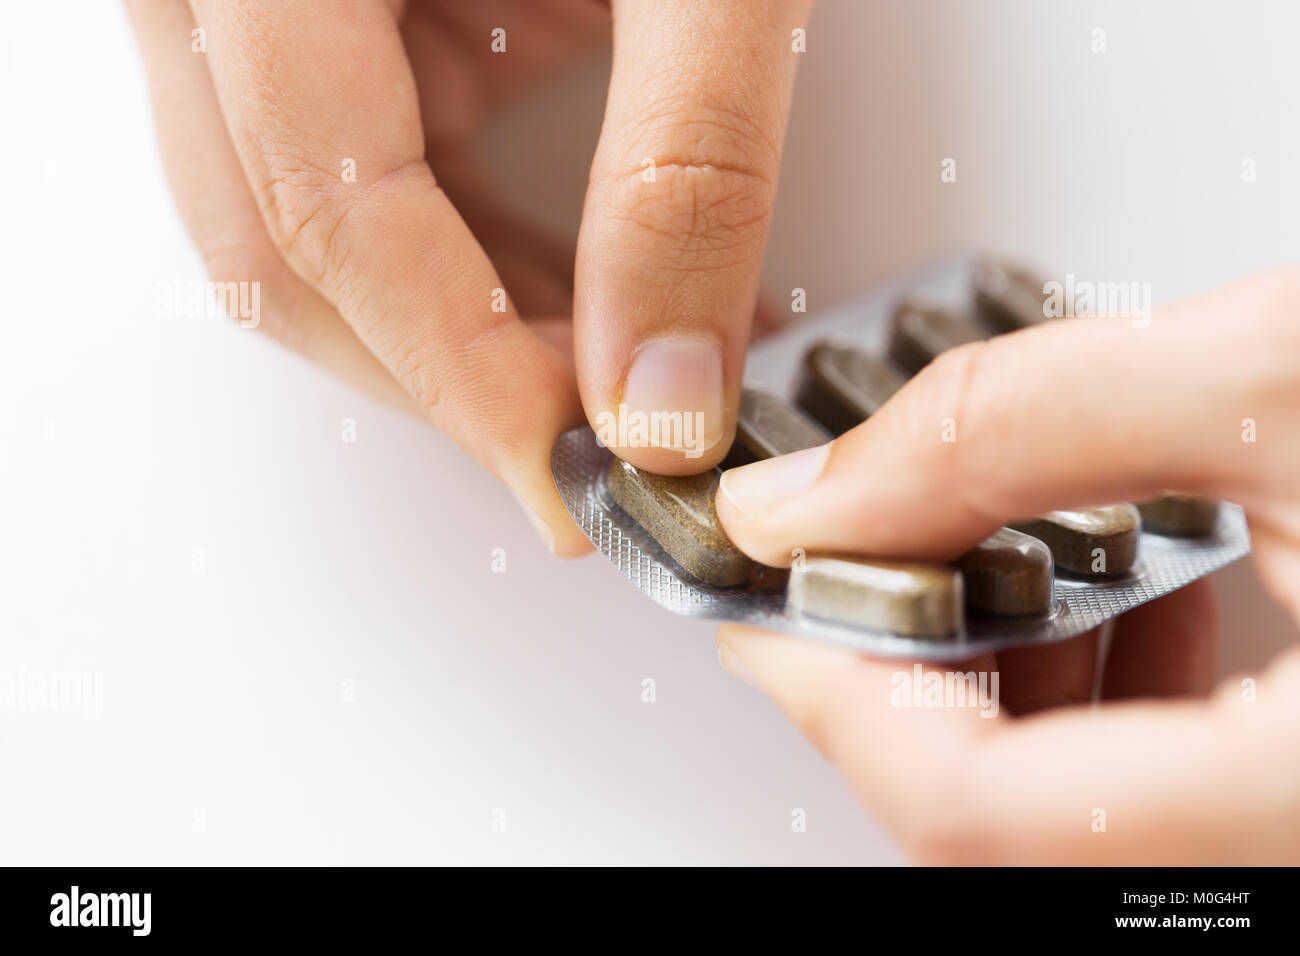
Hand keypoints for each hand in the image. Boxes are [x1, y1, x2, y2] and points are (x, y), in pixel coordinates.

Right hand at [126, 0, 811, 553]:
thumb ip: (690, 167)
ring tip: (594, 373)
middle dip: (443, 374)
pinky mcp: (316, 18)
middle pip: (282, 247)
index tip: (570, 476)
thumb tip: (663, 394)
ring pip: (297, 230)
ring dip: (446, 334)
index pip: (324, 211)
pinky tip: (558, 293)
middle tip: (591, 446)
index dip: (454, 373)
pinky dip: (453, 263)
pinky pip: (343, 176)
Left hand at [713, 267, 1299, 863]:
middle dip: (907, 677)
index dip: (828, 694)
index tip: (763, 608)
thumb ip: (1026, 424)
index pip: (974, 807)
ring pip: (1076, 807)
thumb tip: (818, 496)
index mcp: (1296, 795)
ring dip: (1003, 678)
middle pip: (1005, 818)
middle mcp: (1294, 841)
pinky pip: (1160, 780)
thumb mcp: (1276, 380)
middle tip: (863, 573)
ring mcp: (1296, 821)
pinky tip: (1120, 589)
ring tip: (990, 560)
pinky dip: (1103, 687)